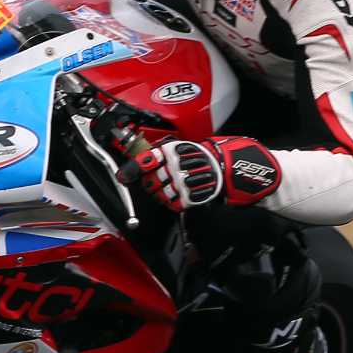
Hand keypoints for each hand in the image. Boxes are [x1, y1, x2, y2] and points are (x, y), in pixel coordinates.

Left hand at [126, 135, 281, 211]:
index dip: (132, 169)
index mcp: (172, 151)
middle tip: (155, 181)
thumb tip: (140, 161)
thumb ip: (162, 153)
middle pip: (149, 181)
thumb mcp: (182, 148)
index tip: (124, 175)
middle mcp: (175, 166)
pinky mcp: (189, 198)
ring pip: (159, 194)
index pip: (145, 160)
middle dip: (149, 183)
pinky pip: (172, 204)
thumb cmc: (203, 156)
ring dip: (160, 193)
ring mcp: (182, 183)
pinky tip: (178, 195)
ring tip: (170, 187)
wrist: (228, 167)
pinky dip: (172, 202)